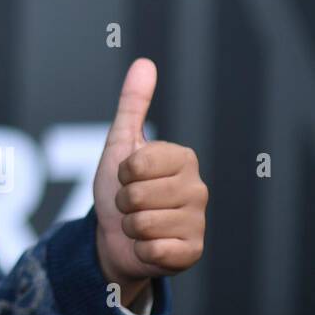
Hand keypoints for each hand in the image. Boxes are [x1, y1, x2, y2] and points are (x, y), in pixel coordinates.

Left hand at [92, 58, 207, 307]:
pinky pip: (153, 251)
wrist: (116, 235)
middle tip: (130, 204)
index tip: (127, 176)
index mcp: (183, 158)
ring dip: (129, 227)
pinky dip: (141, 249)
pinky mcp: (193, 252)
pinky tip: (149, 245)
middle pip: (137, 196)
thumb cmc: (120, 187)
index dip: (122, 173)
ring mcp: (198, 222)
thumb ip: (133, 104)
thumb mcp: (120, 143)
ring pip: (142, 224)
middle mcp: (198, 188)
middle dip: (122, 202)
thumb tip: (144, 62)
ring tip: (137, 224)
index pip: (137, 164)